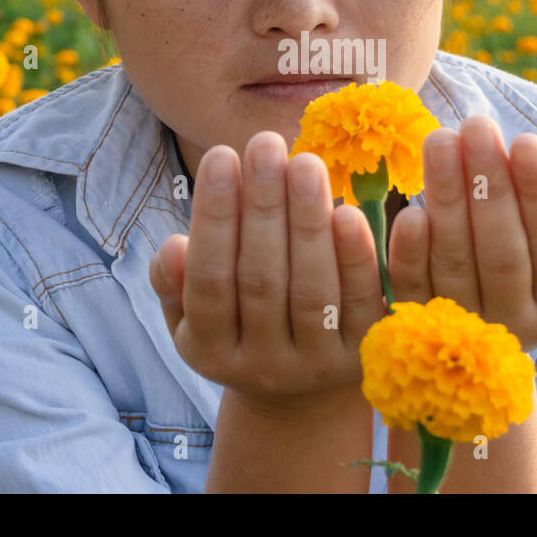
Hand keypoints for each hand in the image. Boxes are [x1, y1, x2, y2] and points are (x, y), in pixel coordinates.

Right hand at [149, 130, 387, 411]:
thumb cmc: (237, 324)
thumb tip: (173, 248)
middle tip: (266, 143)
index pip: (210, 281)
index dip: (214, 219)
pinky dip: (356, 258)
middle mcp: (262, 367)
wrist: (301, 393)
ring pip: (311, 291)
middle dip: (263, 207)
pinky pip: (362, 303)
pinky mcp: (364, 357)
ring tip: (305, 162)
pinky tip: (349, 212)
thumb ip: (176, 283)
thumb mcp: (193, 315)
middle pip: (261, 281)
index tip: (221, 155)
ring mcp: (315, 366)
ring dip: (308, 222)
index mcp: (211, 353)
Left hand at [385, 116, 536, 352]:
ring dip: (446, 198)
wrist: (481, 313)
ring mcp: (466, 328)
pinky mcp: (420, 325)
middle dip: (488, 185)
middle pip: (502, 252)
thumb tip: (533, 169)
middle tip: (476, 126)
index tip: (526, 141)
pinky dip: (410, 252)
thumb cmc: (527, 245)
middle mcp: (519, 321)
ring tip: (440, 141)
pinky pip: (413, 288)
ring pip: (455, 263)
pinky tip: (409, 212)